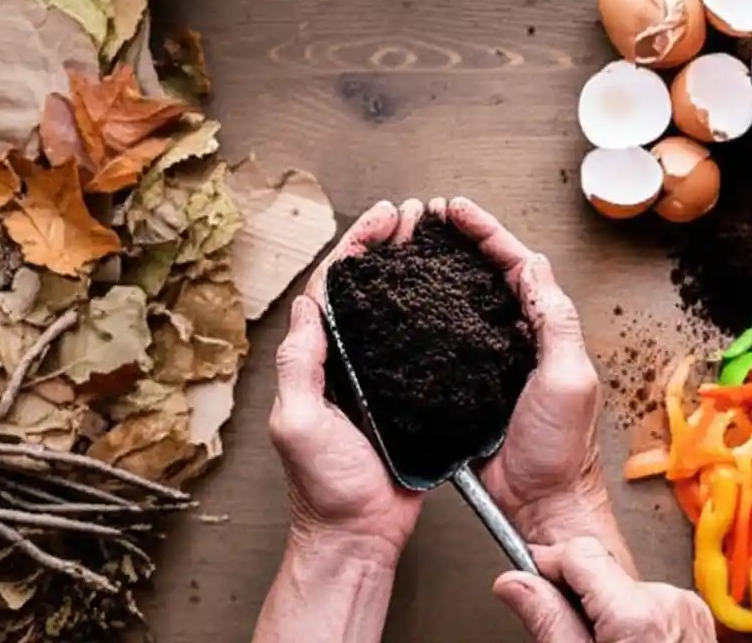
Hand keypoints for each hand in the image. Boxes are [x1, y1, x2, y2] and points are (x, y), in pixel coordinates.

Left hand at [270, 199, 428, 559]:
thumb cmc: (326, 489)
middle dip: (389, 246)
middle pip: (368, 289)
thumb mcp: (298, 423)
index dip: (358, 246)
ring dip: (412, 272)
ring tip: (434, 239)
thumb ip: (298, 366)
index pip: (334, 287)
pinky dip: (434, 315)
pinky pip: (420, 347)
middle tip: (415, 216)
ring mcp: (379, 379)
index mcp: (317, 361)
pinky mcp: (409, 399)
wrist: (359, 535)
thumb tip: (306, 308)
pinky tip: (453, 298)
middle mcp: (346, 363)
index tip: (384, 219)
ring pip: (395, 311)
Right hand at [436, 199, 630, 568]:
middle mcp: (521, 340)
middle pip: (490, 275)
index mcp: (549, 330)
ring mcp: (494, 363)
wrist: (540, 504)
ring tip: (416, 249)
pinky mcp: (469, 387)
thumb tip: (534, 266)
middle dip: (462, 242)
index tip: (456, 212)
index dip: (486, 233)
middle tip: (430, 219)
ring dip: (445, 273)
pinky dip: (431, 316)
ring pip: (468, 303)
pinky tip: (410, 307)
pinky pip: (449, 341)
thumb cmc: (560, 452)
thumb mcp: (568, 378)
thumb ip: (555, 321)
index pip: (517, 265)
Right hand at [494, 537, 716, 642]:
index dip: (548, 565)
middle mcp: (670, 604)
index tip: (531, 584)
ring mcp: (688, 613)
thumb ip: (547, 622)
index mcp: (638, 614)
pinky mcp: (695, 623)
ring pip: (624, 589)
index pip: (580, 552)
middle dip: (577, 599)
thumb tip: (514, 583)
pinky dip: (631, 623)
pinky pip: (649, 606)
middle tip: (566, 639)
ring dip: (604, 613)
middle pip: (601, 572)